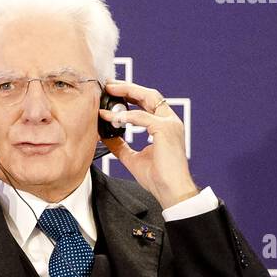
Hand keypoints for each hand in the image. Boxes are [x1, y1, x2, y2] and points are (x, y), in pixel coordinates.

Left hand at [99, 79, 199, 208]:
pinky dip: (125, 116)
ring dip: (126, 93)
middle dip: (128, 87)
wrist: (171, 192)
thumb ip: (120, 145)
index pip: (148, 102)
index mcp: (165, 126)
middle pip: (149, 94)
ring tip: (108, 91)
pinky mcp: (166, 130)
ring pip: (148, 98)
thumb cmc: (157, 178)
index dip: (131, 94)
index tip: (112, 91)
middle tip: (108, 85)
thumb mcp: (132, 158)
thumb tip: (105, 135)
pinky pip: (142, 117)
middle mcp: (170, 121)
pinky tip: (112, 117)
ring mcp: (170, 124)